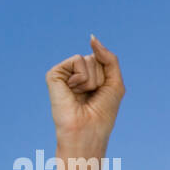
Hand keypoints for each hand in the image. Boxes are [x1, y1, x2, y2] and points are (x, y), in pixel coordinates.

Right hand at [46, 34, 124, 169]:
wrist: (87, 132)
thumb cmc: (102, 114)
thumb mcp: (115, 83)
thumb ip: (109, 58)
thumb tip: (91, 38)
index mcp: (90, 78)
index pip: (104, 61)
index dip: (108, 78)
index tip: (101, 95)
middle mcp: (76, 75)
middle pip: (97, 59)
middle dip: (101, 78)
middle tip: (92, 96)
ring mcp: (65, 74)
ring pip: (88, 59)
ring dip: (93, 80)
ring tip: (82, 95)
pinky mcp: (54, 74)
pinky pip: (77, 60)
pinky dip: (82, 77)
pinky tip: (74, 90)